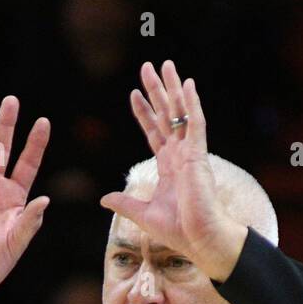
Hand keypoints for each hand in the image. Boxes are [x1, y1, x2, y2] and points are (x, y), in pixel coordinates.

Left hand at [99, 60, 246, 281]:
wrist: (198, 239)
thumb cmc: (177, 230)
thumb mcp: (142, 214)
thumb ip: (124, 202)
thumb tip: (103, 198)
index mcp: (169, 167)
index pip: (155, 131)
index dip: (144, 112)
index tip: (133, 93)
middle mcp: (180, 155)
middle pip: (166, 115)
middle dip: (156, 91)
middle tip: (148, 67)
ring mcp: (191, 153)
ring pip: (180, 113)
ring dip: (172, 88)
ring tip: (165, 65)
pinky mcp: (199, 155)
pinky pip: (195, 123)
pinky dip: (192, 103)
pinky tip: (187, 84)